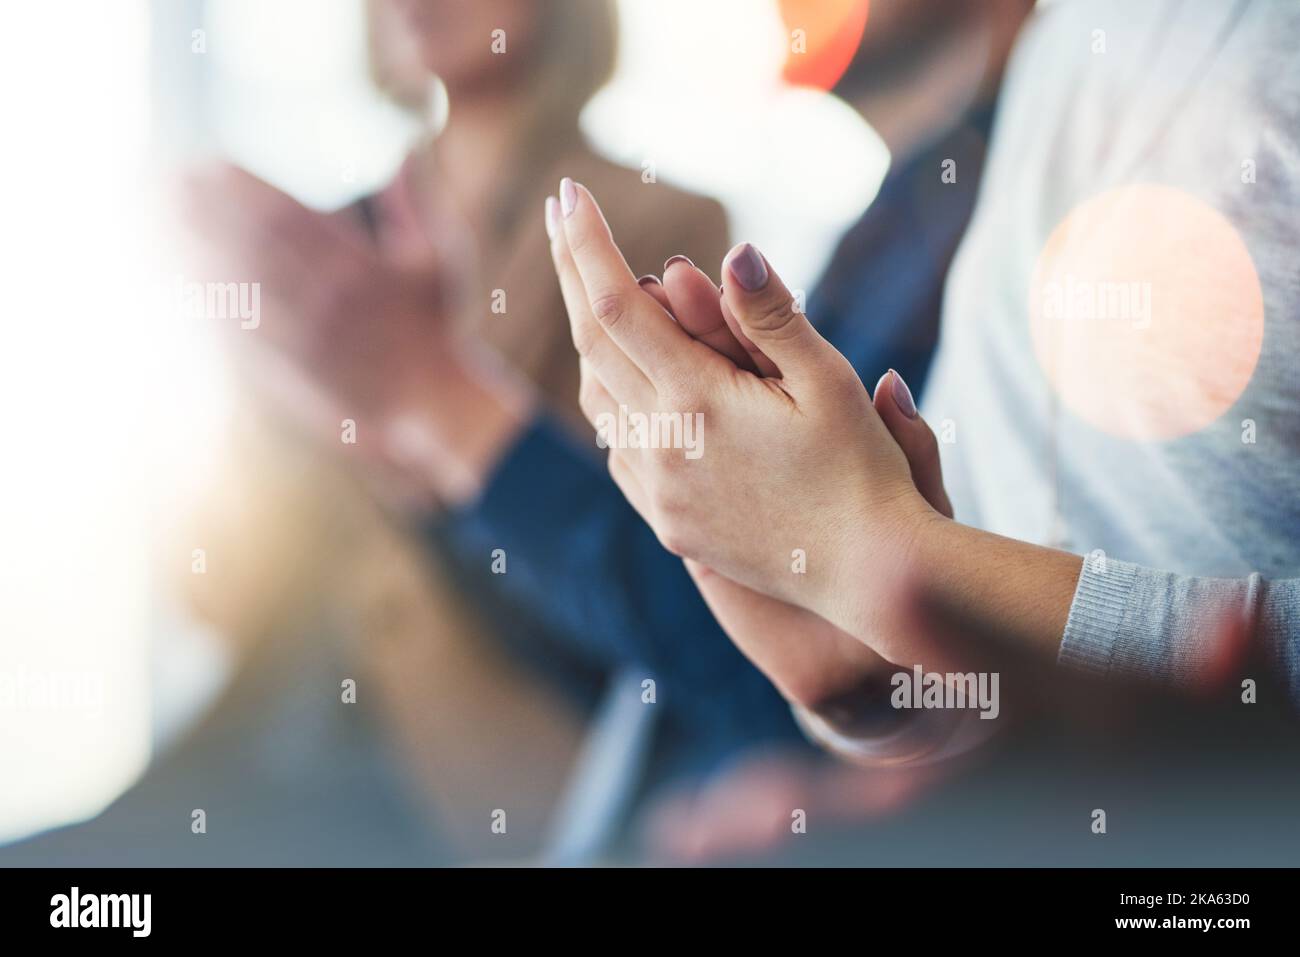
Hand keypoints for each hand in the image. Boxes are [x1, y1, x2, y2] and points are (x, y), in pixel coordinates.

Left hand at [182, 162, 529, 505]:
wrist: (428, 403)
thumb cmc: (435, 326)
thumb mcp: (440, 259)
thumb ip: (414, 204)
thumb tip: (403, 149)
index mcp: (361, 270)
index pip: (290, 218)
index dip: (245, 188)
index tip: (214, 161)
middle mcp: (326, 303)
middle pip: (254, 245)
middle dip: (209, 207)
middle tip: (171, 176)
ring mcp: (303, 338)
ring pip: (239, 285)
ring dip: (196, 246)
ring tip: (164, 214)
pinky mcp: (289, 368)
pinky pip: (239, 328)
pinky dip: (209, 299)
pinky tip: (185, 275)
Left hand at [547, 178, 944, 661]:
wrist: (870, 575)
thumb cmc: (864, 472)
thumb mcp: (830, 382)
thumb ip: (772, 315)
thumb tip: (733, 252)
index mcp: (697, 403)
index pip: (615, 304)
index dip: (586, 244)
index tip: (568, 191)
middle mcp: (661, 448)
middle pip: (592, 345)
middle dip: (572, 272)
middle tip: (561, 216)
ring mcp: (659, 492)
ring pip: (598, 398)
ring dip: (590, 338)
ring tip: (589, 287)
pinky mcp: (668, 522)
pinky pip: (619, 449)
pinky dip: (613, 399)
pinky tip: (624, 380)